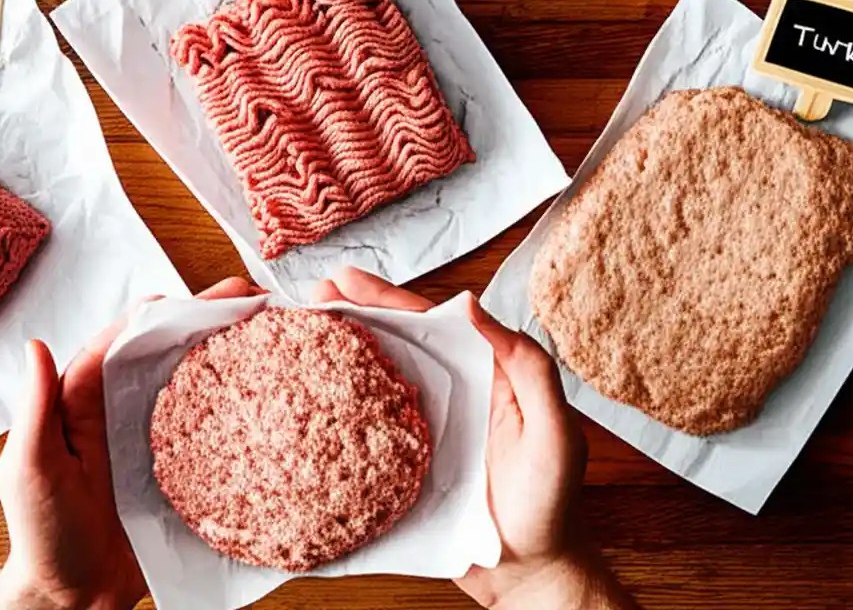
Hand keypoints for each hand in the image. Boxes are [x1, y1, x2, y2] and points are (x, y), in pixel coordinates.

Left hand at [0, 277, 260, 609]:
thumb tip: (37, 345)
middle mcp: (117, 408)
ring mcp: (148, 436)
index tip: (203, 294)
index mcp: (80, 400)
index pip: (124, 339)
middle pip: (163, 350)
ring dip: (222, 351)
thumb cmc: (42, 536)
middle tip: (252, 300)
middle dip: (204, 319)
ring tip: (266, 329)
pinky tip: (262, 391)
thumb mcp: (31, 468)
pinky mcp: (174, 466)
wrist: (74, 597)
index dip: (163, 312)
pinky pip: (204, 426)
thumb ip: (36, 409)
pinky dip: (231, 403)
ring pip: (188, 380)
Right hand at [313, 268, 633, 609]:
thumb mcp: (554, 431)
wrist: (528, 571)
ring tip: (298, 325)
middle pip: (397, 341)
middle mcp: (452, 392)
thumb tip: (474, 307)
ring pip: (376, 375)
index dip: (389, 299)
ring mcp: (424, 425)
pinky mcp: (404, 459)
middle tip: (308, 292)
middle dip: (353, 313)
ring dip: (340, 347)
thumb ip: (527, 366)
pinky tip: (309, 390)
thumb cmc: (550, 504)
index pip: (433, 323)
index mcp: (486, 373)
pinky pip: (367, 422)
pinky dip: (338, 402)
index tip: (347, 280)